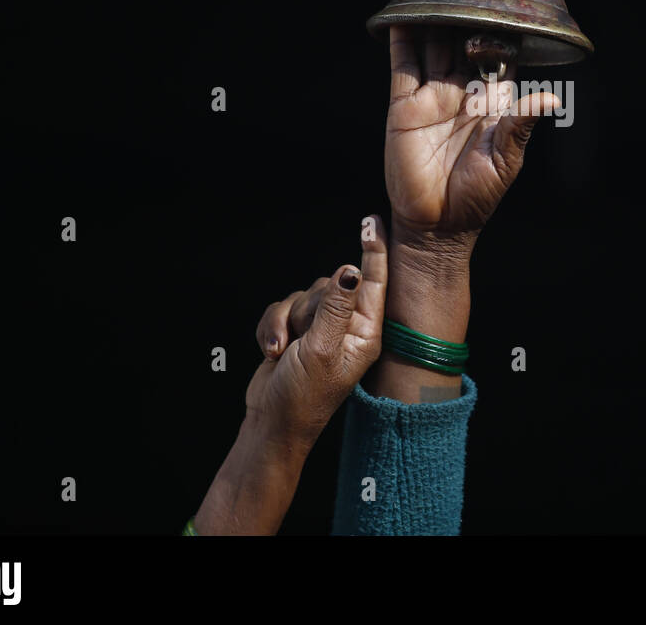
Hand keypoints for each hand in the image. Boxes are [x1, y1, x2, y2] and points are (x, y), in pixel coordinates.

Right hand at [191, 215, 386, 534]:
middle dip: (309, 307)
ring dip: (287, 321)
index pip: (374, 281)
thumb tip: (350, 269)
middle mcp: (347, 326)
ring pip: (303, 295)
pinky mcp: (297, 330)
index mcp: (365, 332)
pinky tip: (273, 353)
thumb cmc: (304, 397)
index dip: (373, 250)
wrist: (271, 422)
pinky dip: (272, 327)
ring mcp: (322, 328)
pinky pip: (282, 308)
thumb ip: (334, 306)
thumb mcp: (321, 349)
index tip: (372, 222)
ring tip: (285, 352)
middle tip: (303, 337)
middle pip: (330, 284)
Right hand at [385, 25, 558, 239]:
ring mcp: (433, 96)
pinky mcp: (404, 104)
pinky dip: (401, 38)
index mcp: (493, 103)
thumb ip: (521, 125)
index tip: (505, 4)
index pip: (500, 58)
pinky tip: (403, 15)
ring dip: (433, 19)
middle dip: (465, 16)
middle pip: (463, 43)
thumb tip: (552, 98)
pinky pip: (403, 64)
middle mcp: (463, 93)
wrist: (437, 224)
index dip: (501, 33)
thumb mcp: (506, 161)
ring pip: (433, 46)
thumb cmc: (477, 196)